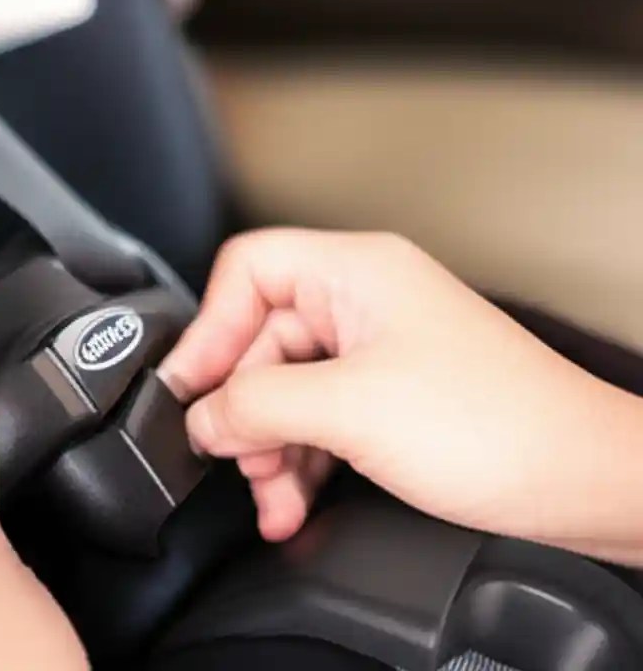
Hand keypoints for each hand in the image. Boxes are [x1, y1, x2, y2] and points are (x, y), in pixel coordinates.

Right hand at [159, 228, 642, 565]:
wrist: (582, 482)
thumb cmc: (498, 428)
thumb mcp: (348, 410)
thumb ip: (254, 405)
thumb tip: (200, 414)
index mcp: (356, 272)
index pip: (246, 271)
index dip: (209, 331)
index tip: (191, 390)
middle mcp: (364, 301)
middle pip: (259, 342)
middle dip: (244, 412)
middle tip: (237, 457)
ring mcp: (378, 351)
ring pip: (284, 390)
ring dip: (268, 450)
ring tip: (273, 497)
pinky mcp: (389, 397)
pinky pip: (316, 420)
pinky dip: (298, 462)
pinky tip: (293, 501)